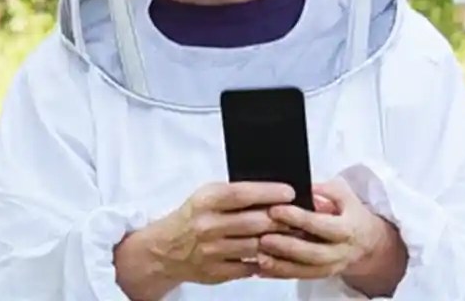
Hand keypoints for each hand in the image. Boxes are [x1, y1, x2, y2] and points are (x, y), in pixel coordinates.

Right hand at [145, 181, 297, 284]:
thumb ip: (236, 193)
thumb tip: (274, 191)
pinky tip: (277, 253)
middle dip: (281, 218)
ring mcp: (212, 251)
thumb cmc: (193, 217)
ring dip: (279, 240)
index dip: (269, 192)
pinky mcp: (216, 272)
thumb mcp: (207, 196)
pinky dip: (266, 260)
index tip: (290, 192)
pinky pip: (250, 267)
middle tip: (300, 214)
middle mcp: (208, 226)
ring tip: (295, 234)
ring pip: (256, 245)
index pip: (242, 194)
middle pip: (254, 222)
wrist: (164, 250)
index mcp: (206, 201)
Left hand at [255, 178, 407, 295]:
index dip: (299, 218)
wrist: (367, 241)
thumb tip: (304, 188)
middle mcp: (341, 252)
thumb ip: (325, 190)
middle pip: (313, 254)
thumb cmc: (351, 213)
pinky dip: (280, 274)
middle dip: (287, 247)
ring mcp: (331, 267)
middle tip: (264, 238)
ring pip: (305, 271)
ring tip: (259, 256)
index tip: (276, 210)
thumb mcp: (344, 194)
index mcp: (348, 228)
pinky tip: (261, 268)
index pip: (322, 225)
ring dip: (281, 266)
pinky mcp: (321, 275)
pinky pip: (299, 277)